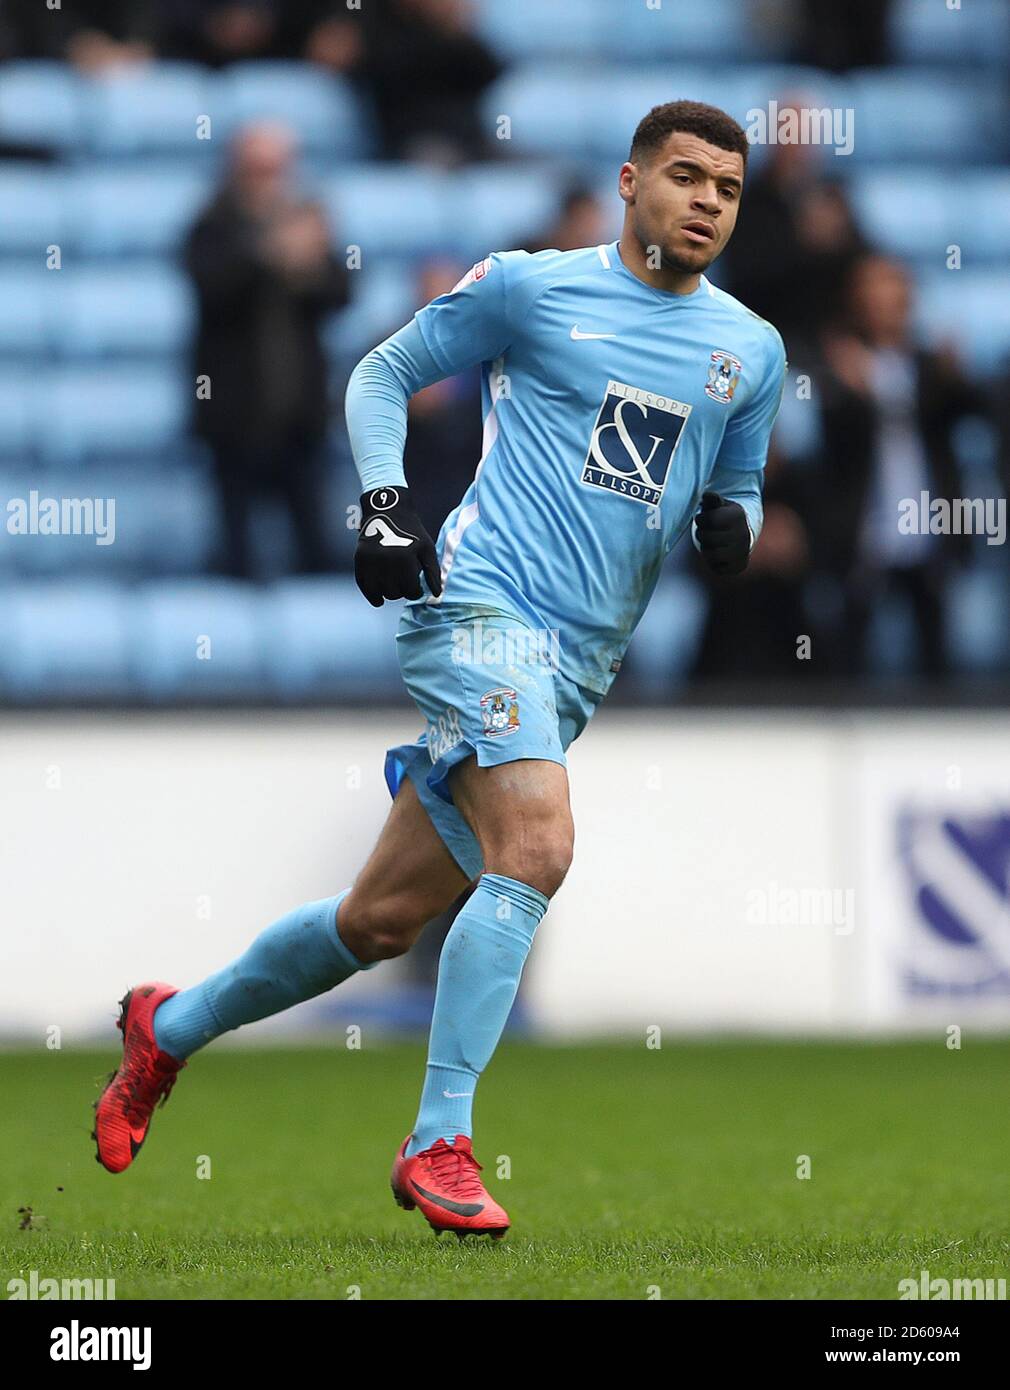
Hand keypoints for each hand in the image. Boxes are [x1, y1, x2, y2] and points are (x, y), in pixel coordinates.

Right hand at [354, 486, 442, 606]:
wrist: (387, 511)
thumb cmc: (412, 532)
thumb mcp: (426, 548)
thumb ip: (433, 572)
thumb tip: (437, 594)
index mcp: (405, 559)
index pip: (411, 591)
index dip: (416, 592)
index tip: (417, 588)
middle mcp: (386, 562)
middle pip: (395, 593)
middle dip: (402, 592)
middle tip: (405, 584)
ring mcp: (371, 562)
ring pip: (380, 592)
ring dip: (388, 593)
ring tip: (394, 587)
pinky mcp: (360, 561)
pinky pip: (364, 586)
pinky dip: (371, 595)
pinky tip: (379, 600)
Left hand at [694, 491, 751, 575]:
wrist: (741, 536)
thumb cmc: (723, 517)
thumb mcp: (719, 506)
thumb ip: (712, 500)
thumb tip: (706, 495)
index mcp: (737, 516)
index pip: (709, 520)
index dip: (700, 520)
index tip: (702, 518)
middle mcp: (742, 534)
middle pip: (707, 538)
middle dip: (701, 535)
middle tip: (705, 532)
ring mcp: (742, 551)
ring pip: (710, 554)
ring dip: (705, 549)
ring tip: (711, 543)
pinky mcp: (739, 566)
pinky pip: (716, 568)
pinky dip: (713, 562)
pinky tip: (718, 555)